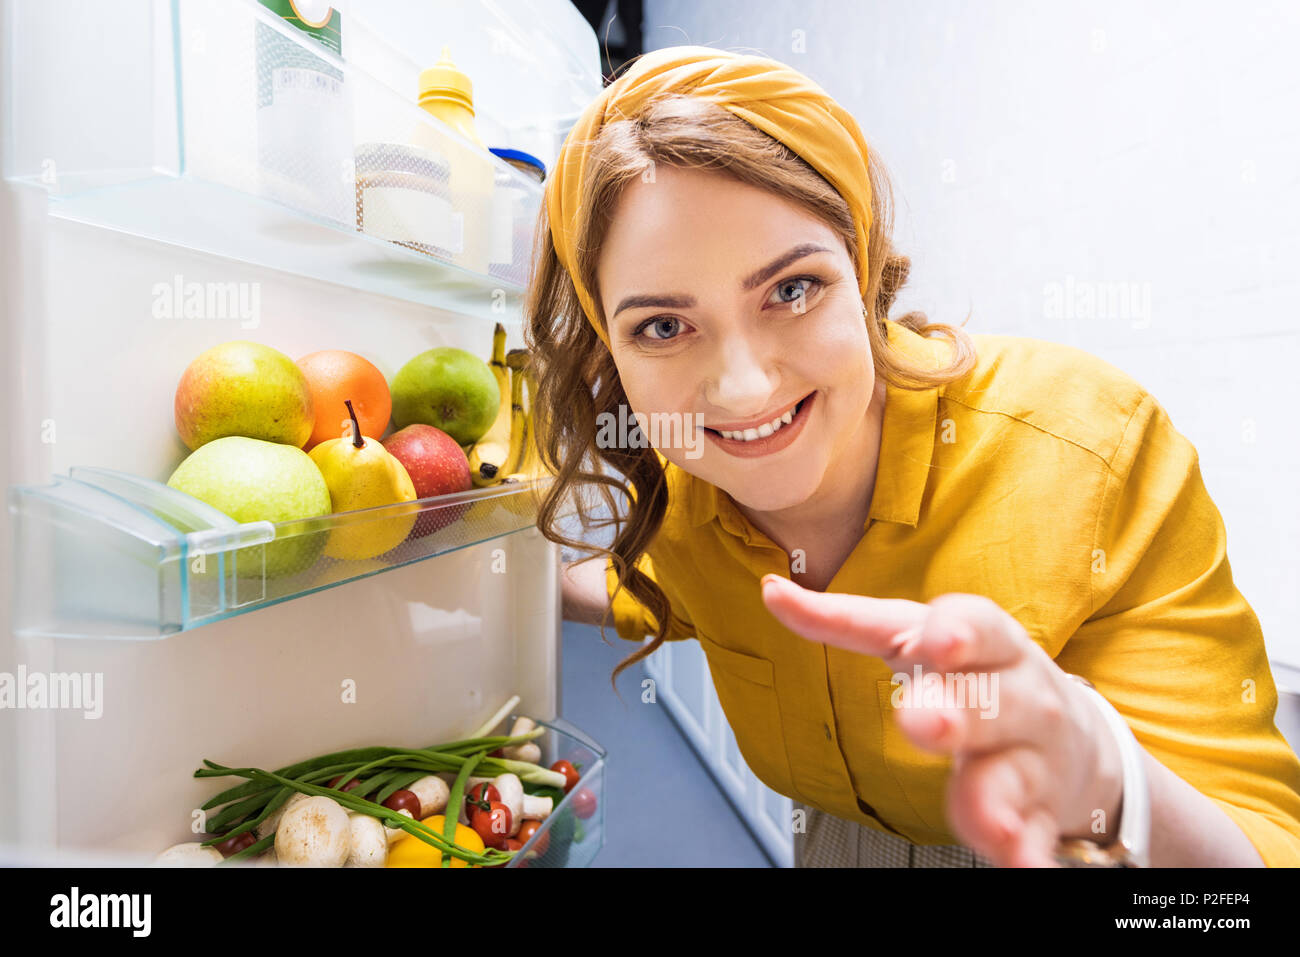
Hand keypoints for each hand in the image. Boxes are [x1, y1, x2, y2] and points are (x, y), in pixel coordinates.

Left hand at [759, 575, 1123, 867]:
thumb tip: (771, 591)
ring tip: (987, 821)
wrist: (1073, 741)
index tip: (939, 641)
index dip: (958, 630)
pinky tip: (1020, 865)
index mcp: (988, 644)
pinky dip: (1027, 853)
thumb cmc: (978, 675)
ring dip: (994, 796)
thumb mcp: (920, 638)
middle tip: (922, 724)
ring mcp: (1032, 756)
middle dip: (955, 712)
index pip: (977, 625)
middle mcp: (1019, 695)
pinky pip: (1034, 834)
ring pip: (1010, 773)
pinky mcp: (1040, 811)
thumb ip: (848, 620)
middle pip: (988, 700)